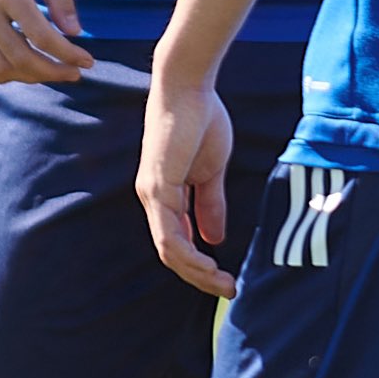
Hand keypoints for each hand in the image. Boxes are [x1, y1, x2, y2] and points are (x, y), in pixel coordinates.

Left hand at [137, 69, 236, 297]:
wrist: (189, 88)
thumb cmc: (200, 120)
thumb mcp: (212, 169)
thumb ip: (211, 203)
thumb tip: (215, 238)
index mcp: (166, 195)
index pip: (178, 241)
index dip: (200, 263)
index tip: (225, 276)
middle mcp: (153, 200)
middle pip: (172, 253)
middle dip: (200, 276)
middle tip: (227, 289)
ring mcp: (152, 195)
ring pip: (169, 249)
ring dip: (196, 271)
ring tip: (222, 282)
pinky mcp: (157, 187)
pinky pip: (168, 232)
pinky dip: (187, 253)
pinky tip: (207, 261)